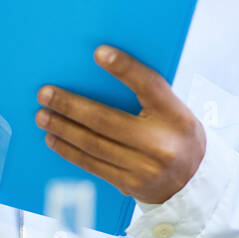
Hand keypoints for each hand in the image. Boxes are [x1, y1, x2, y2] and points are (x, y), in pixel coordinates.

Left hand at [35, 45, 205, 205]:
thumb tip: (102, 74)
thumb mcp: (175, 111)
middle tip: (46, 94)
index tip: (100, 53)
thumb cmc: (178, 136)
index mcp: (176, 116)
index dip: (125, 68)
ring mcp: (144, 167)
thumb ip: (148, 95)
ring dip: (63, 128)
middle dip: (71, 106)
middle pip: (107, 121)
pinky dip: (70, 150)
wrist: (195, 182)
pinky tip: (55, 139)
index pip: (149, 86)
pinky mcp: (129, 184)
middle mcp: (160, 143)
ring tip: (43, 115)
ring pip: (93, 144)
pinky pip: (92, 165)